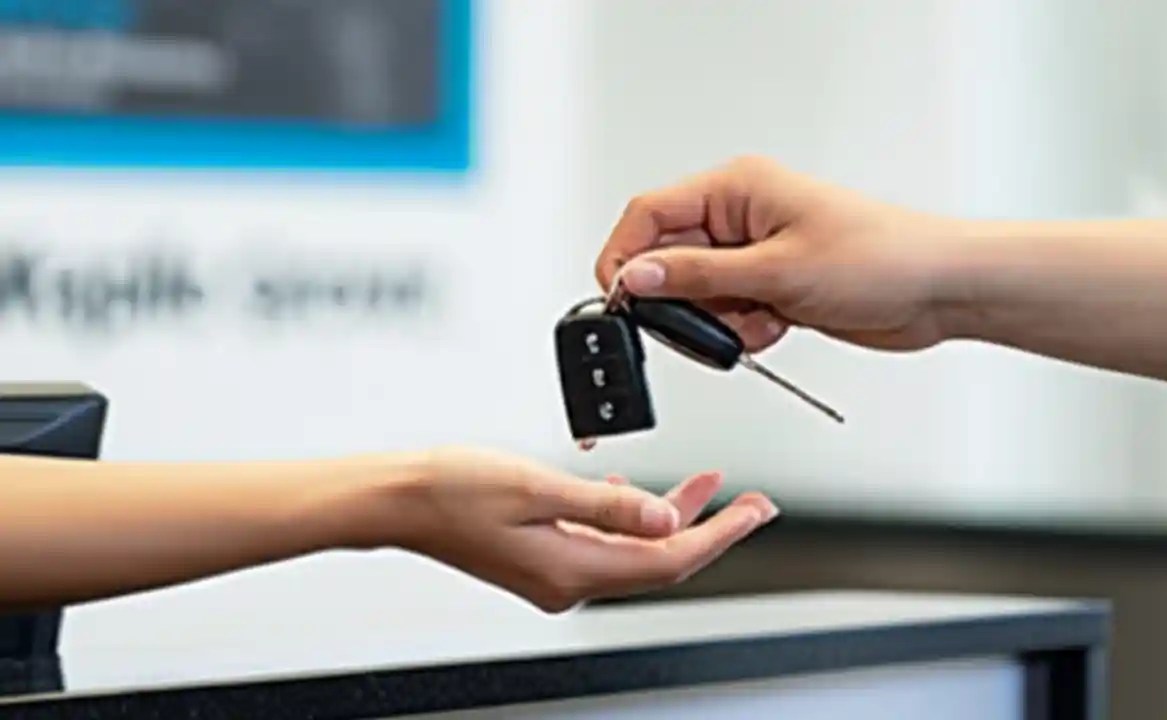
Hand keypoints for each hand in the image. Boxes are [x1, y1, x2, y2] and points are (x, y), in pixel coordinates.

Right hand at [369, 447, 777, 612]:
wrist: (397, 499)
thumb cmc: (452, 488)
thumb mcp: (538, 486)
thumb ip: (608, 504)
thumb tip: (666, 517)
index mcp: (572, 569)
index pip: (668, 559)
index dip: (720, 535)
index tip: (756, 511)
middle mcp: (567, 581)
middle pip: (659, 560)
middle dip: (709, 528)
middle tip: (750, 504)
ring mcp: (553, 572)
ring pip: (634, 550)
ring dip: (672, 517)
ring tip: (709, 486)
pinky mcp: (540, 557)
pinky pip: (603, 543)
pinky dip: (630, 517)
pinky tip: (638, 492)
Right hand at [595, 156, 969, 352]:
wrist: (938, 291)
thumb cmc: (881, 257)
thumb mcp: (778, 270)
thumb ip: (698, 278)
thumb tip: (636, 277)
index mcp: (736, 188)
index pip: (650, 213)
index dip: (624, 256)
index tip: (621, 299)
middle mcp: (740, 216)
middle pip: (669, 259)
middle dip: (685, 300)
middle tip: (711, 319)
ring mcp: (755, 253)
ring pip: (698, 295)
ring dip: (721, 320)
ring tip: (761, 319)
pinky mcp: (771, 285)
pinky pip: (729, 313)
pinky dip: (746, 329)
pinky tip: (780, 324)